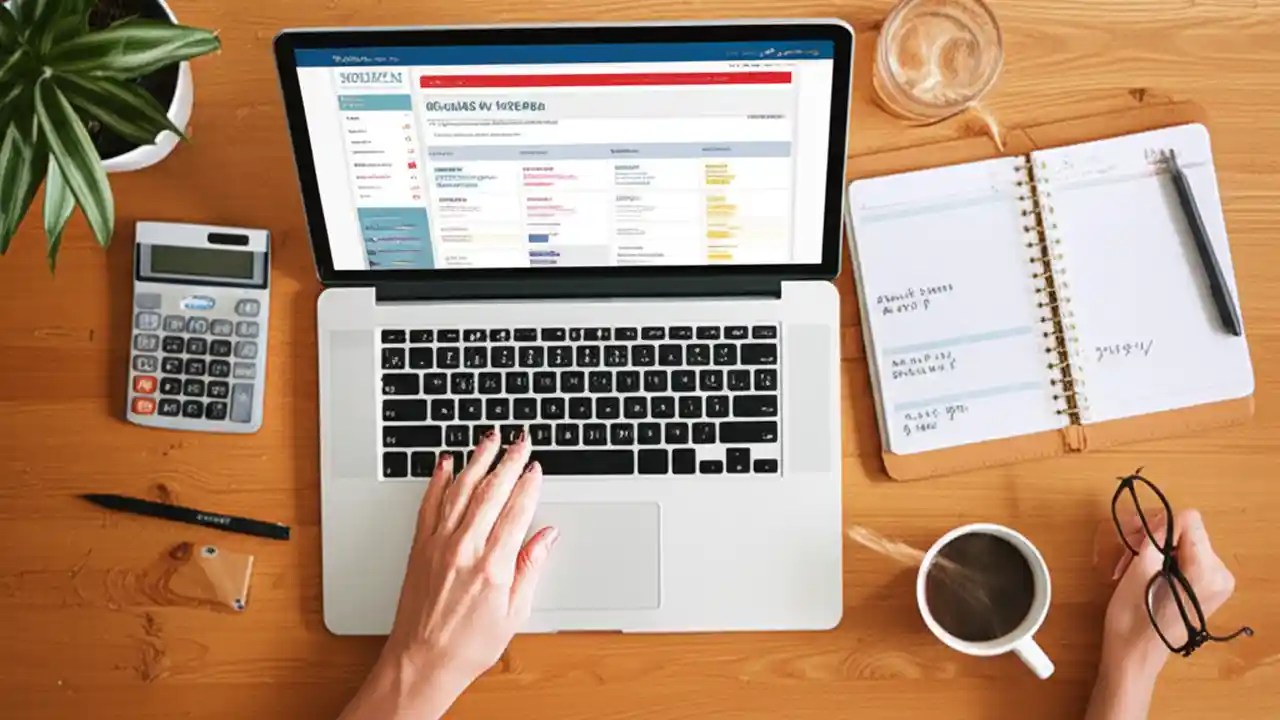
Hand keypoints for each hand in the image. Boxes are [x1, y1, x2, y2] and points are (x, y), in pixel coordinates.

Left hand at [341, 431, 557, 719]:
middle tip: (519, 439)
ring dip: (477, 460)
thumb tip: (547, 536)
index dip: (529, 484)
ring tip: (488, 438)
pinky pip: (429, 504)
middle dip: (508, 461)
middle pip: (491, 491)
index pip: (517, 510)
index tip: (536, 467)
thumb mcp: (515, 612)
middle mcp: (464, 548)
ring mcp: (439, 544)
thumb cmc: (469, 645)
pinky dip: (438, 480)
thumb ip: (531, 567)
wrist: (422, 661)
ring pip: (460, 489)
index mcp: (493, 565)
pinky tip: (446, 463)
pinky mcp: (420, 547)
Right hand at [1102, 508, 1236, 677]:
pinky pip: (1184, 559)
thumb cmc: (1133, 618)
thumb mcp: (1139, 570)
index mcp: (1208, 571)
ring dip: (1152, 547)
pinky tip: (1140, 570)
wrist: (1134, 657)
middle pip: (1186, 532)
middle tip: (1125, 547)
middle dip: (1152, 534)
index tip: (1135, 536)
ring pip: (1182, 544)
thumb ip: (1153, 538)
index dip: (1158, 523)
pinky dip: (1161, 559)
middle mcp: (1220, 575)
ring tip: (1127, 562)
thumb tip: (1159, 518)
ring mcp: (1215, 583)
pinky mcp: (1205, 589)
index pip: (1189, 521)